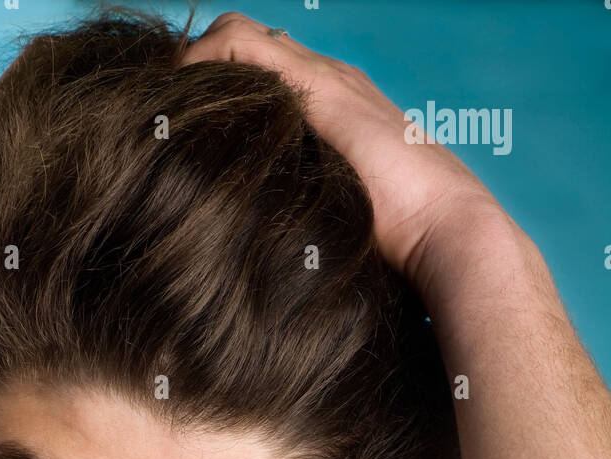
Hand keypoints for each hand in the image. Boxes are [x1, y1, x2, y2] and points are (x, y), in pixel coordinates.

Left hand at [180, 12, 510, 294]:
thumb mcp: (339, 232)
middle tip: (164, 114)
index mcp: (342, 114)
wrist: (449, 236)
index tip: (183, 131)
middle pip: (252, 49)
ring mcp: (328, 80)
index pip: (270, 75)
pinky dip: (201, 61)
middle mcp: (334, 84)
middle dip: (203, 75)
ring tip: (161, 105)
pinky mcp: (320, 89)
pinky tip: (175, 93)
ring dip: (196, 66)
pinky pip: (241, 45)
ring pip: (242, 39)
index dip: (223, 92)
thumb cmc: (402, 254)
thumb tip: (258, 267)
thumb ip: (307, 225)